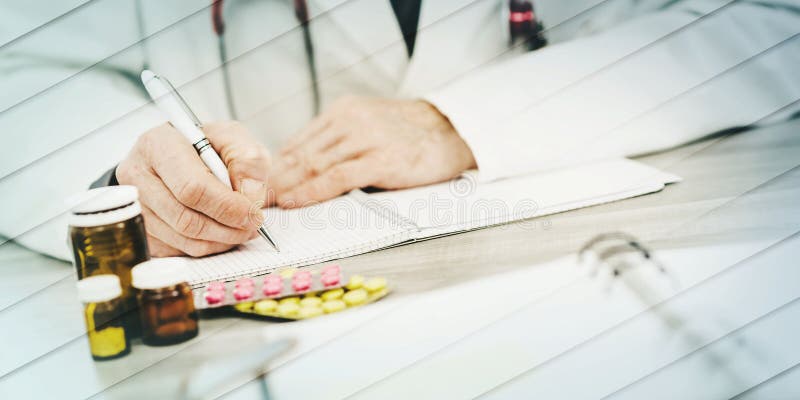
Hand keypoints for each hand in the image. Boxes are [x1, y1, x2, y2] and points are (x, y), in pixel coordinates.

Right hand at [117, 121, 270, 256]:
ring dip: (220, 240)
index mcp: (159, 144)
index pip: (192, 187)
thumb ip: (248, 161)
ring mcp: (133, 204)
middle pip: (185, 218)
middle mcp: (137, 174)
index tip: (253, 214)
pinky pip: (177, 250)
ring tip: (241, 228)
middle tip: (252, 226)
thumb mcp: (235, 140)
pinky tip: (220, 231)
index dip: (227, 207)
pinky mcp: (140, 228)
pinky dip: (206, 246)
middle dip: (227, 228)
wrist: (185, 156)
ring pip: (182, 238)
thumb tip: (249, 196)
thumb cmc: (209, 147)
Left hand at [272, 96, 475, 206]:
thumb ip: (339, 142)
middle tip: (248, 198)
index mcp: (343, 111)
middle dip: (272, 179)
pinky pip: (337, 177)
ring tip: (264, 205)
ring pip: (313, 164)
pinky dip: (311, 191)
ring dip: (285, 187)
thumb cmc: (411, 134)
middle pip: (300, 153)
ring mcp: (365, 138)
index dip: (274, 166)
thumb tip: (303, 168)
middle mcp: (350, 120)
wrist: (453, 130)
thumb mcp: (369, 126)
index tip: (255, 184)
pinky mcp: (382, 159)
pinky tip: (295, 201)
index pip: (299, 141)